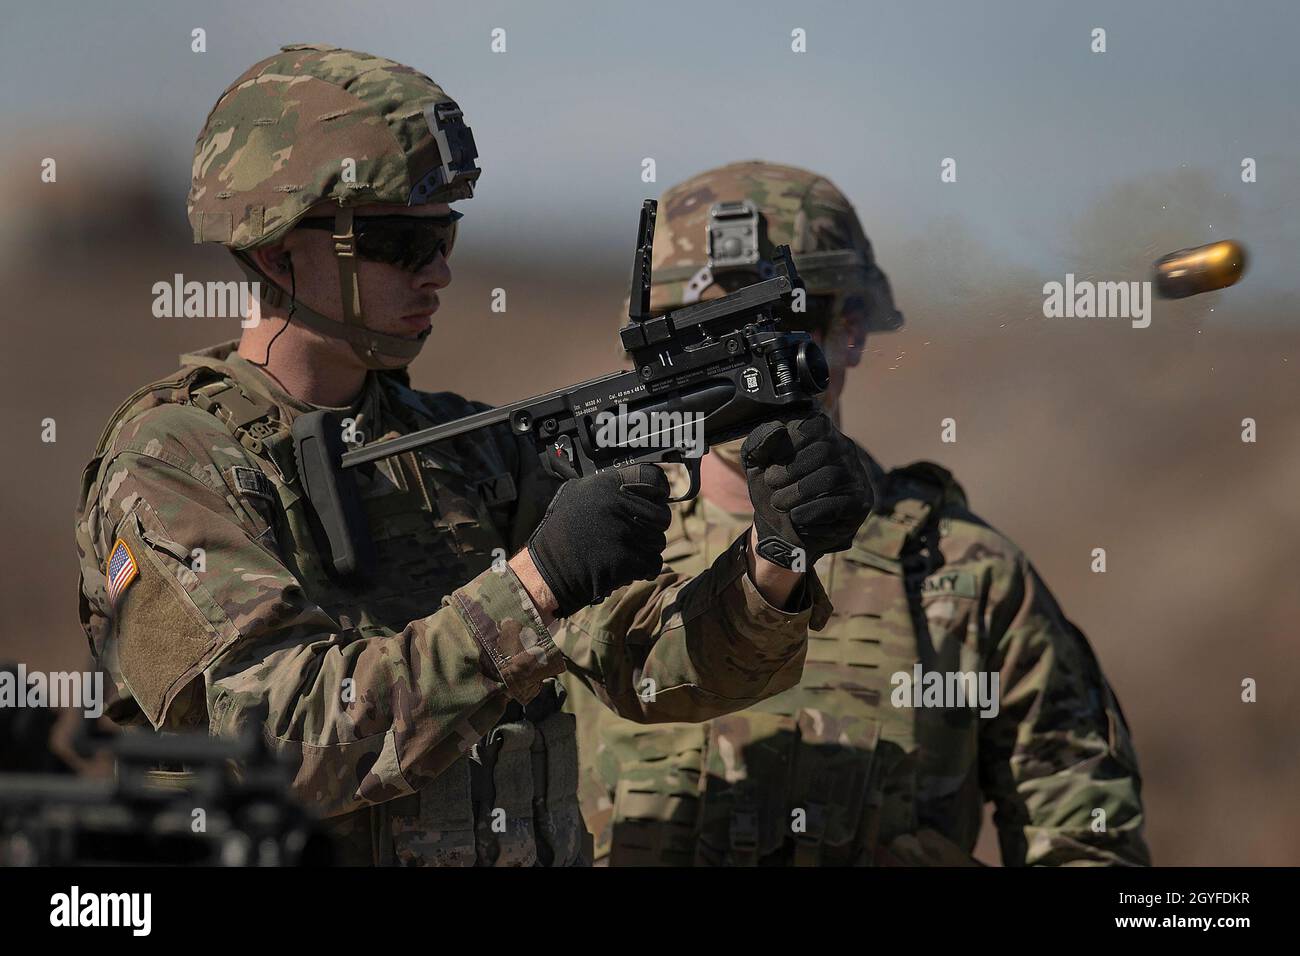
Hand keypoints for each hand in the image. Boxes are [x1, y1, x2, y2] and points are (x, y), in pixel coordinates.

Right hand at [524, 464, 671, 617]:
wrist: (546, 571)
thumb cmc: (559, 533)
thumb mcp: (574, 494)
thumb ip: (605, 485)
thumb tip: (635, 483)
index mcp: (606, 484)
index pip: (652, 477)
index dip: (659, 489)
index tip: (657, 498)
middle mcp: (618, 504)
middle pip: (661, 513)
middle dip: (653, 526)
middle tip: (637, 534)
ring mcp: (624, 532)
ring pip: (658, 540)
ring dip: (646, 549)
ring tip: (625, 552)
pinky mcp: (628, 558)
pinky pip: (653, 562)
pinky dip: (645, 568)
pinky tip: (629, 567)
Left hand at [741, 413, 870, 568]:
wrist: (785, 529)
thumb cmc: (774, 489)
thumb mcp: (757, 465)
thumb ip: (760, 444)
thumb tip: (778, 430)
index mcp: (822, 433)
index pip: (813, 426)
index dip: (788, 444)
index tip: (771, 462)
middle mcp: (844, 449)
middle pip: (823, 452)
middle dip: (791, 470)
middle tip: (772, 484)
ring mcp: (856, 476)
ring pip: (831, 478)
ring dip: (798, 493)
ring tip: (779, 503)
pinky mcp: (860, 502)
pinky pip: (840, 504)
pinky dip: (812, 512)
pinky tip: (796, 517)